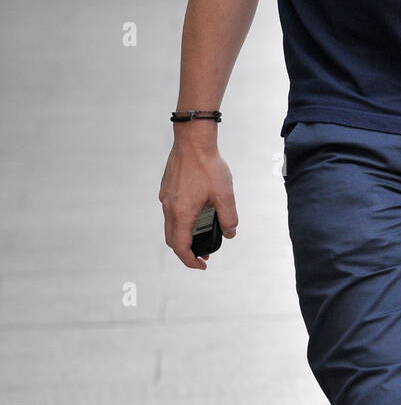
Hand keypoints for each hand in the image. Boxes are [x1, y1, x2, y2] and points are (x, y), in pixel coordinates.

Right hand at [159, 139, 237, 269]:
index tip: (202, 264)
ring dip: (184, 234)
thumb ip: (228, 216)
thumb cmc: (208, 165)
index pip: (181, 247)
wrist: (193, 140)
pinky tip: (196, 209)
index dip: (190, 261)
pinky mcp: (167, 188)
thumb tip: (230, 233)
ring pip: (170, 225)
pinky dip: (181, 219)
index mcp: (182, 212)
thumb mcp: (224, 193)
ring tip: (202, 232)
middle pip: (172, 239)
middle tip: (202, 253)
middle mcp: (169, 207)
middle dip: (186, 250)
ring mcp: (166, 197)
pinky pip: (171, 210)